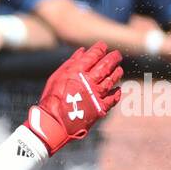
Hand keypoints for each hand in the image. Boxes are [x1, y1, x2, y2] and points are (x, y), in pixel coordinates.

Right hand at [24, 41, 123, 155]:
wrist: (53, 123)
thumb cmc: (51, 99)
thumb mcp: (56, 77)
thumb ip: (70, 63)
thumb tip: (82, 51)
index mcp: (76, 72)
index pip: (93, 55)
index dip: (100, 49)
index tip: (103, 46)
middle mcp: (88, 81)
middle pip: (106, 65)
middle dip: (113, 58)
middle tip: (117, 55)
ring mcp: (96, 95)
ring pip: (112, 80)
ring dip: (117, 73)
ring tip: (119, 69)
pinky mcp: (100, 107)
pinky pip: (113, 98)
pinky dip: (116, 92)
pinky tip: (117, 89)